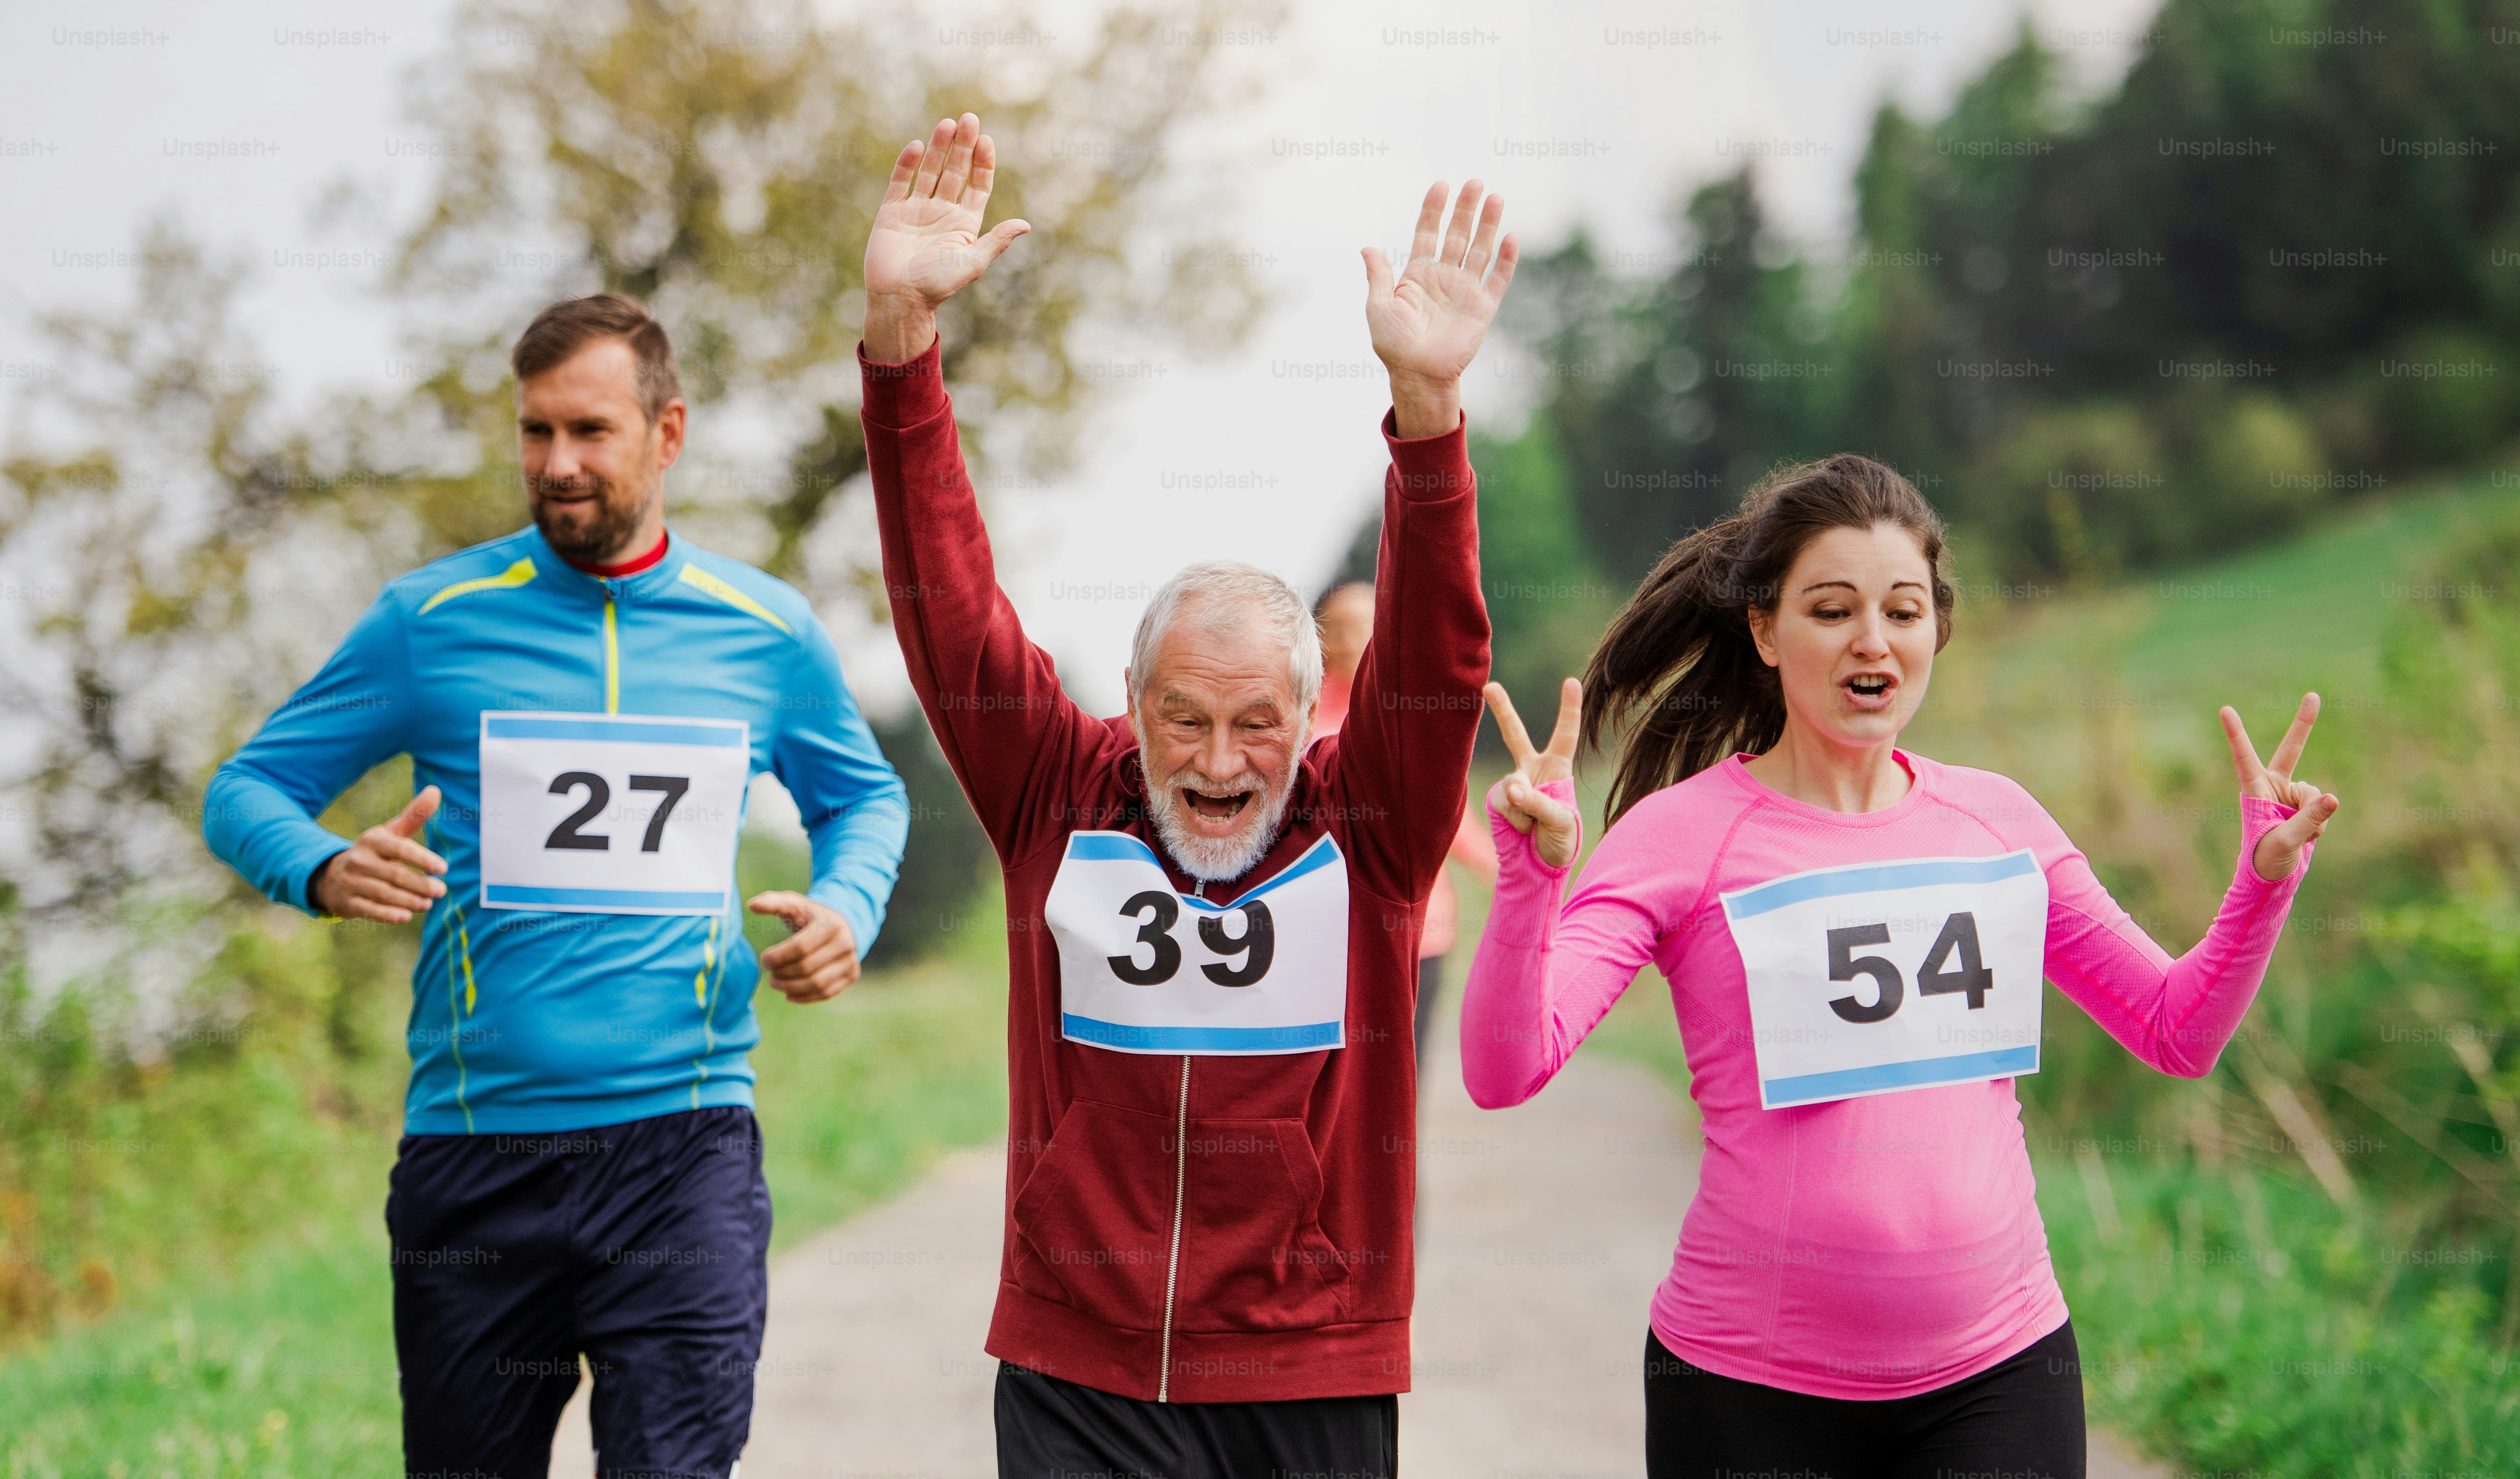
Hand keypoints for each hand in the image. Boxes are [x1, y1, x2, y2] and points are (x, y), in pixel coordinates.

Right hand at [313, 787, 446, 922]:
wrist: (332, 874)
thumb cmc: (375, 852)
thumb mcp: (391, 833)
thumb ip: (414, 816)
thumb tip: (435, 790)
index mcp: (374, 841)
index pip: (400, 849)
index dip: (422, 858)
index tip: (443, 868)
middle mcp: (360, 860)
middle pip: (395, 874)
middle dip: (420, 884)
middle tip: (441, 890)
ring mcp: (351, 882)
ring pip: (384, 893)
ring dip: (409, 900)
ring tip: (428, 903)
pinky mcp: (347, 902)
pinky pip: (368, 910)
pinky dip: (387, 914)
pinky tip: (405, 916)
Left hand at [748, 892, 862, 1002]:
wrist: (845, 922)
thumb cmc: (811, 915)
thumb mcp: (794, 904)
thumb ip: (772, 902)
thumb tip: (752, 905)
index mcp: (831, 925)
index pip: (801, 948)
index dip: (779, 957)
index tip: (764, 959)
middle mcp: (845, 944)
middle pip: (807, 968)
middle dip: (783, 973)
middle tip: (770, 973)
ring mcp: (850, 961)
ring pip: (817, 984)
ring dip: (791, 988)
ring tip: (776, 983)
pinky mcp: (851, 975)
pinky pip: (826, 993)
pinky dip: (804, 997)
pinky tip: (788, 994)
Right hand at [863, 112, 1030, 363]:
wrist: (898, 299)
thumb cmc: (937, 286)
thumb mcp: (972, 263)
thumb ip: (996, 241)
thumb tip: (1026, 224)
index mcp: (964, 224)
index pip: (977, 186)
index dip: (982, 163)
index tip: (986, 141)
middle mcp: (942, 213)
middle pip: (955, 172)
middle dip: (962, 146)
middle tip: (969, 119)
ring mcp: (916, 210)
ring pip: (930, 172)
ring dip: (938, 148)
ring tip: (947, 123)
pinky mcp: (892, 212)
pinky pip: (901, 182)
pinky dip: (908, 164)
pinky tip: (917, 146)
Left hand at [1365, 180, 1518, 437]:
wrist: (1418, 374)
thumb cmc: (1394, 345)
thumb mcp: (1378, 307)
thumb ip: (1378, 276)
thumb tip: (1367, 247)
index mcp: (1418, 274)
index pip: (1428, 232)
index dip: (1434, 209)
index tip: (1441, 185)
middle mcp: (1444, 277)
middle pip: (1457, 234)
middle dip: (1465, 209)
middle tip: (1474, 182)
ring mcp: (1465, 290)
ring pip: (1480, 249)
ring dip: (1488, 224)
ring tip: (1495, 198)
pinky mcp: (1483, 307)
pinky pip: (1498, 279)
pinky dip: (1506, 259)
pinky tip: (1510, 237)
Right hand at [1481, 678, 1580, 868]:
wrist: (1537, 867)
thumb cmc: (1560, 841)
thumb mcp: (1561, 822)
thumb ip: (1538, 802)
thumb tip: (1511, 789)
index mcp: (1557, 769)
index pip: (1565, 735)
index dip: (1568, 709)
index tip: (1571, 681)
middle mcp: (1532, 770)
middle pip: (1515, 734)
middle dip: (1501, 710)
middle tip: (1489, 687)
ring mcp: (1512, 783)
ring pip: (1513, 783)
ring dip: (1526, 807)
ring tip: (1536, 827)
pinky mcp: (1496, 799)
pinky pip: (1503, 802)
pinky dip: (1515, 819)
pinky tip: (1522, 830)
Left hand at [2221, 693, 2339, 881]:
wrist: (2273, 874)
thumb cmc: (2266, 858)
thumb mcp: (2286, 841)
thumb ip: (2309, 820)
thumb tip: (2334, 798)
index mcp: (2254, 790)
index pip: (2244, 757)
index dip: (2236, 734)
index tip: (2224, 709)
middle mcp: (2272, 785)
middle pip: (2292, 751)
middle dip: (2304, 724)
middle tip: (2314, 696)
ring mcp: (2290, 793)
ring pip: (2315, 793)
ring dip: (2313, 817)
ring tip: (2297, 835)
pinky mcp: (2305, 803)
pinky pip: (2323, 807)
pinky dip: (2319, 825)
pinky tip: (2306, 835)